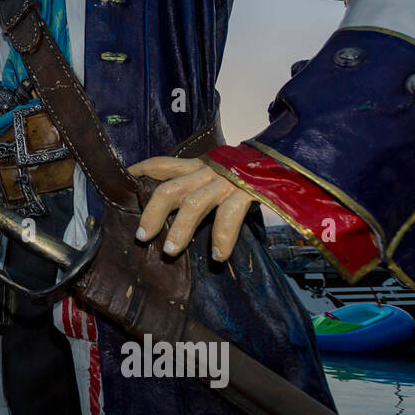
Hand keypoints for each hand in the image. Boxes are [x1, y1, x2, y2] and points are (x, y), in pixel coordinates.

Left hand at [126, 156, 253, 260]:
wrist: (290, 158)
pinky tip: (218, 256)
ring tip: (170, 251)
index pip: (164, 165)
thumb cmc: (253, 172)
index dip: (142, 171)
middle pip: (170, 189)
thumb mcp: (222, 173)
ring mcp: (226, 181)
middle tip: (142, 235)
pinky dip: (221, 238)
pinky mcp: (247, 191)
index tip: (124, 180)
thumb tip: (183, 215)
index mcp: (201, 166)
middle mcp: (209, 172)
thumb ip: (203, 186)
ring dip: (180, 229)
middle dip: (152, 212)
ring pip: (194, 204)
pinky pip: (228, 217)